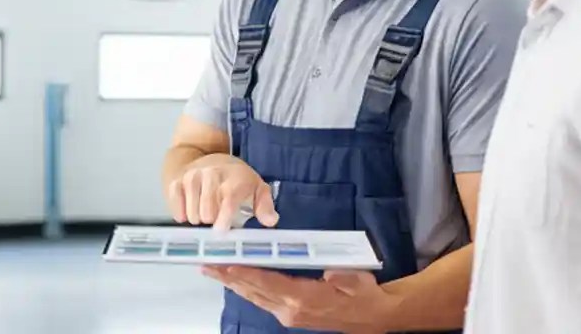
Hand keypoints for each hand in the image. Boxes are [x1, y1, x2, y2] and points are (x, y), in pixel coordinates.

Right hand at [167, 154, 278, 229]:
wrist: (208, 156)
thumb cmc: (236, 178)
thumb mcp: (257, 188)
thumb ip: (265, 206)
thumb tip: (270, 221)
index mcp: (235, 177)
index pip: (228, 198)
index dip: (224, 216)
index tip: (220, 230)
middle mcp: (212, 174)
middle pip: (206, 211)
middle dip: (212, 220)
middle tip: (216, 216)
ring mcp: (192, 176)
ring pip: (192, 213)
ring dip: (198, 218)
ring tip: (205, 211)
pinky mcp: (177, 180)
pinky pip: (176, 205)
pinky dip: (182, 213)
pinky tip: (189, 210)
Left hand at [201, 266, 394, 332]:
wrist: (373, 316)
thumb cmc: (364, 294)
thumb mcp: (356, 280)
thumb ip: (340, 278)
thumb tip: (327, 274)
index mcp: (304, 299)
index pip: (268, 283)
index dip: (245, 273)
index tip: (226, 264)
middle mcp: (290, 310)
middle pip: (253, 290)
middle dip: (228, 276)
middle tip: (206, 263)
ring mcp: (288, 314)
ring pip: (254, 296)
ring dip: (232, 283)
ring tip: (213, 270)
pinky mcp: (290, 315)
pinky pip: (262, 300)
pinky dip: (246, 288)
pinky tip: (235, 281)